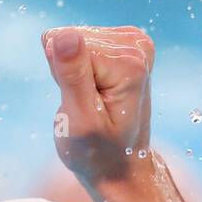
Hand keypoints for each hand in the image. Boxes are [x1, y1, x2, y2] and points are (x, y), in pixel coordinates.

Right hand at [42, 26, 154, 186]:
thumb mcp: (79, 120)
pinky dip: (79, 68)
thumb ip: (72, 76)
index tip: (80, 106)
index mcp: (129, 63)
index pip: (68, 45)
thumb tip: (64, 35)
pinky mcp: (125, 44)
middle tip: (84, 106)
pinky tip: (94, 91)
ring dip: (74, 73)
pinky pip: (81, 42)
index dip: (64, 78)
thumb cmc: (97, 152)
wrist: (121, 167)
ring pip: (74, 39)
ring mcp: (134, 43)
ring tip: (91, 101)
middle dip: (69, 74)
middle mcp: (137, 46)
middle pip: (73, 37)